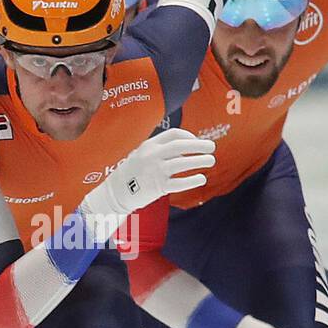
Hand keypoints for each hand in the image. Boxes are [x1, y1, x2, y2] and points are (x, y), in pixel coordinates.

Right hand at [79, 129, 215, 235]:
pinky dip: (192, 180)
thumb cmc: (132, 173)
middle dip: (199, 145)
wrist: (115, 192)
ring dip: (200, 161)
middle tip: (212, 147)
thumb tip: (185, 149)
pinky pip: (180, 183)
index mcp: (149, 145)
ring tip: (211, 161)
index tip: (197, 142)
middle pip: (180, 146)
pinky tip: (201, 179)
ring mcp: (155, 171)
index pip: (174, 135)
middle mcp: (152, 156)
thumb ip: (160, 150)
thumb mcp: (141, 154)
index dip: (189, 137)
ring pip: (183, 163)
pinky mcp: (158, 187)